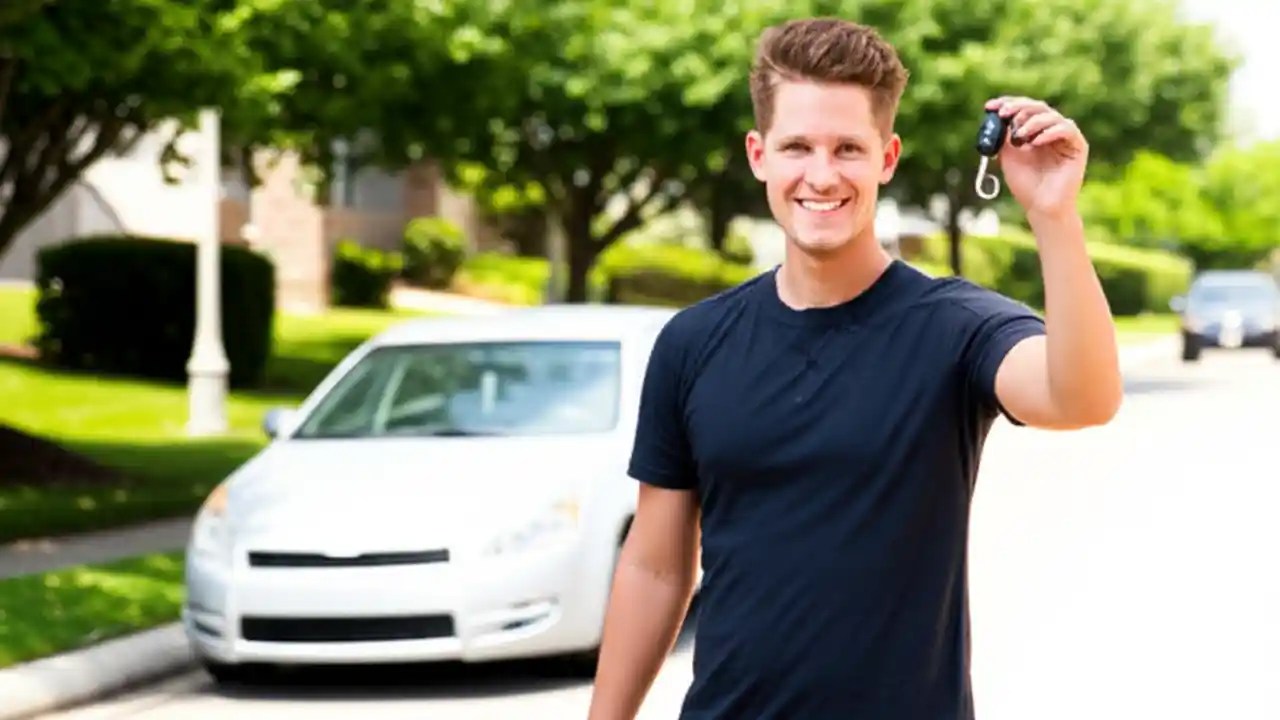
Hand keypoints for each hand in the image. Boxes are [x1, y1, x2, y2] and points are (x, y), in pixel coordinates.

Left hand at [985, 96, 1087, 218]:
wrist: (1041, 207)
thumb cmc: (1026, 185)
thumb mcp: (1008, 156)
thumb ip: (1004, 137)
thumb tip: (997, 117)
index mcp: (1034, 132)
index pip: (1023, 109)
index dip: (1007, 104)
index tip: (990, 107)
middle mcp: (1050, 131)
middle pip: (1038, 107)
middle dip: (1018, 108)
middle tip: (1004, 113)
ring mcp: (1065, 137)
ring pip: (1051, 115)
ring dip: (1032, 121)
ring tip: (1020, 134)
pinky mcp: (1078, 146)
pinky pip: (1067, 128)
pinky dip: (1050, 131)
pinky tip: (1036, 142)